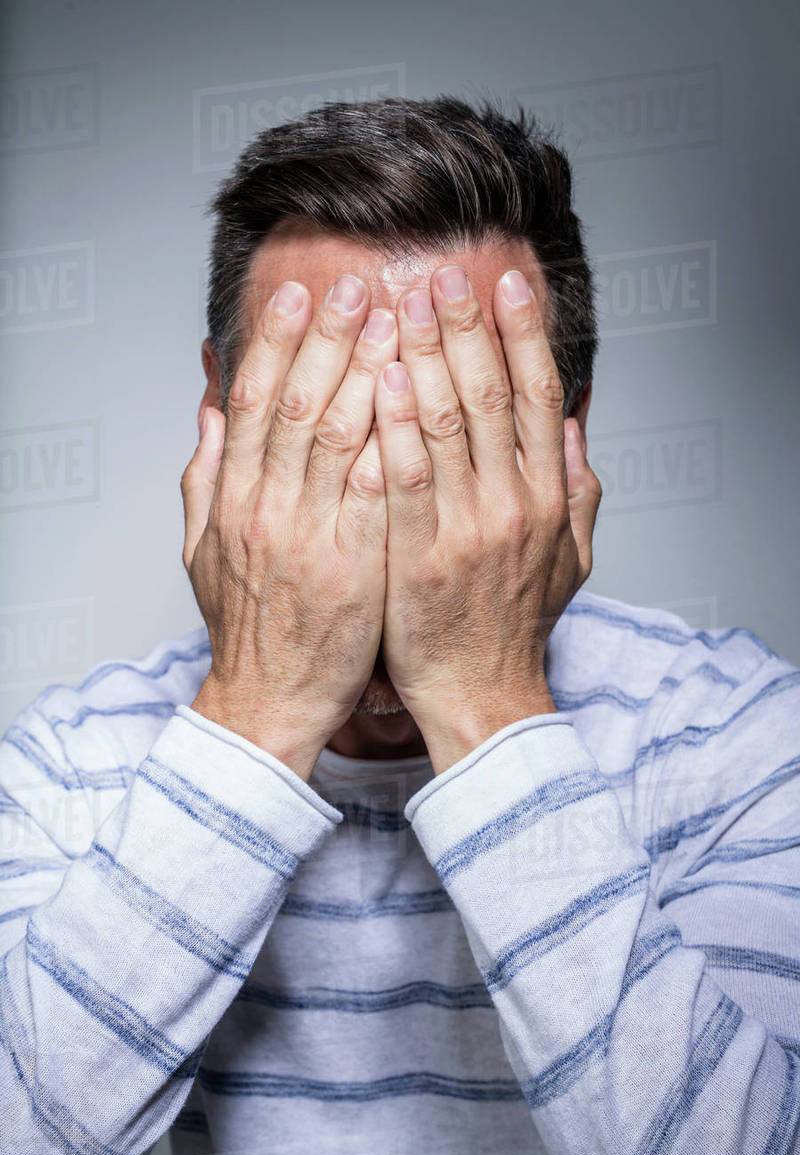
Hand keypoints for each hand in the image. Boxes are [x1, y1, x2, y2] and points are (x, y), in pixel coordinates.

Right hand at [181, 275, 397, 780]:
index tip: (301, 296)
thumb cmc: (247, 625)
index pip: (254, 402)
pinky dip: (396, 440)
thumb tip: (208, 409)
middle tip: (361, 286)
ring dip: (370, 370)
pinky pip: (377, 492)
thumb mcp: (203, 549)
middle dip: (331, 339)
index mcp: (234, 498)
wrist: (269, 701)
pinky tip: (422, 398)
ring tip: (400, 321)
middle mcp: (266, 508)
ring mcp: (309, 537)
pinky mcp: (354, 567)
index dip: (277, 343)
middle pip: (298, 403)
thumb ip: (203, 476)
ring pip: (338, 435)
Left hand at [373, 265, 601, 772]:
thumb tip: (578, 426)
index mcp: (548, 496)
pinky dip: (393, 426)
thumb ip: (578, 490)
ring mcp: (467, 529)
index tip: (503, 284)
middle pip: (491, 394)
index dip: (522, 335)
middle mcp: (514, 503)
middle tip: (438, 273)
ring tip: (398, 303)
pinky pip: (404, 479)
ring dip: (423, 357)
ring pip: (447, 423)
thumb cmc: (515, 625)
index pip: (538, 396)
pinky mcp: (418, 556)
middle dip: (462, 327)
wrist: (481, 695)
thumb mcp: (570, 559)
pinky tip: (377, 380)